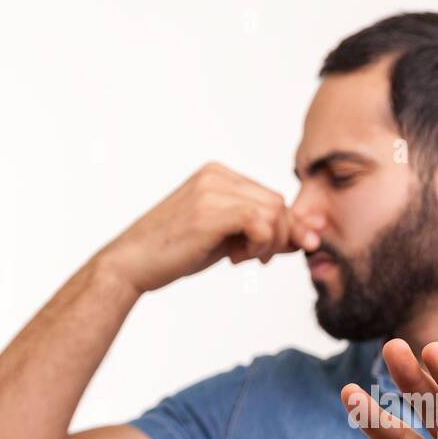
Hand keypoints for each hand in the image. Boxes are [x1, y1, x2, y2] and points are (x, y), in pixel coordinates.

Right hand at [96, 161, 321, 293]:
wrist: (131, 263)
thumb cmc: (174, 253)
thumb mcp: (225, 239)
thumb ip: (262, 233)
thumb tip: (306, 238)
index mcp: (217, 174)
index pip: (271, 196)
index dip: (282, 227)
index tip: (275, 252)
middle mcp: (216, 175)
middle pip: (278, 202)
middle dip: (279, 236)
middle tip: (256, 259)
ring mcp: (212, 190)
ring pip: (275, 212)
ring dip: (270, 243)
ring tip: (243, 258)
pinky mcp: (210, 211)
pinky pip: (261, 223)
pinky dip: (260, 245)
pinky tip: (236, 258)